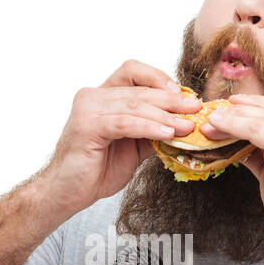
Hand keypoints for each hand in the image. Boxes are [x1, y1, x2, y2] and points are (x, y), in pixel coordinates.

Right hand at [36, 60, 201, 214]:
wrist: (68, 193)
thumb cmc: (96, 170)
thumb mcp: (133, 146)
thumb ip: (153, 130)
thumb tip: (186, 124)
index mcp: (103, 96)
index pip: (133, 71)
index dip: (160, 79)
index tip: (185, 94)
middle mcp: (92, 96)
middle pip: (139, 88)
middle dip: (172, 99)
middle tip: (195, 109)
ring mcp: (88, 109)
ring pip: (134, 104)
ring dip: (165, 115)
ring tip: (187, 126)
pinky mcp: (87, 126)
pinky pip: (125, 122)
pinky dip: (149, 127)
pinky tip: (167, 133)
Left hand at [200, 94, 263, 252]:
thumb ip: (262, 155)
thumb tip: (236, 142)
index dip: (259, 106)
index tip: (236, 104)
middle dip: (243, 109)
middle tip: (216, 110)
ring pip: (263, 118)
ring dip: (232, 117)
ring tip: (210, 121)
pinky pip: (255, 129)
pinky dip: (233, 126)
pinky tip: (216, 128)